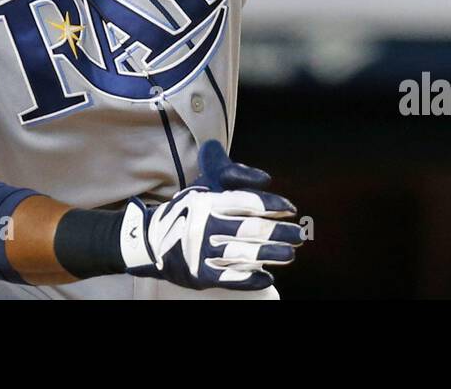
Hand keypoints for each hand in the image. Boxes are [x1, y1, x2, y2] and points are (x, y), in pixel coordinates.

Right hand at [119, 141, 302, 290]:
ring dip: (272, 254)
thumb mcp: (207, 183)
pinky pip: (232, 278)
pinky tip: (267, 276)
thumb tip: (265, 179)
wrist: (152, 240)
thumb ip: (234, 173)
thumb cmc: (189, 208)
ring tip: (290, 254)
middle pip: (252, 230)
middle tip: (299, 235)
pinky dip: (252, 278)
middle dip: (281, 233)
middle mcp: (204, 225)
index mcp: (208, 200)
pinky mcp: (200, 274)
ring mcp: (201, 251)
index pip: (248, 202)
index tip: (291, 210)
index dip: (273, 206)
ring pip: (246, 254)